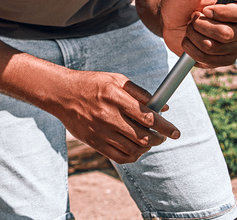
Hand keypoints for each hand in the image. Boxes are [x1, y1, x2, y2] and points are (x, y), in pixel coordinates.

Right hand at [52, 69, 179, 163]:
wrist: (61, 93)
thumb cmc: (91, 84)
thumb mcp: (115, 80)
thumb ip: (140, 93)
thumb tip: (164, 107)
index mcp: (115, 97)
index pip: (147, 116)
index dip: (165, 126)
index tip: (175, 132)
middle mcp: (108, 116)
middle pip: (142, 136)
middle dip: (158, 139)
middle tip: (161, 136)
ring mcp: (100, 131)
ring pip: (133, 149)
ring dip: (146, 148)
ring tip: (148, 141)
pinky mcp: (93, 142)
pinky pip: (120, 157)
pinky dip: (133, 156)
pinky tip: (135, 149)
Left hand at [160, 0, 236, 66]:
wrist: (171, 18)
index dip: (222, 13)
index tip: (204, 9)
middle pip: (226, 35)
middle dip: (200, 26)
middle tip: (193, 18)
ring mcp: (235, 46)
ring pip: (214, 48)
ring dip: (194, 37)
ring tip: (191, 28)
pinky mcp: (223, 60)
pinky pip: (208, 61)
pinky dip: (192, 51)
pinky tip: (190, 41)